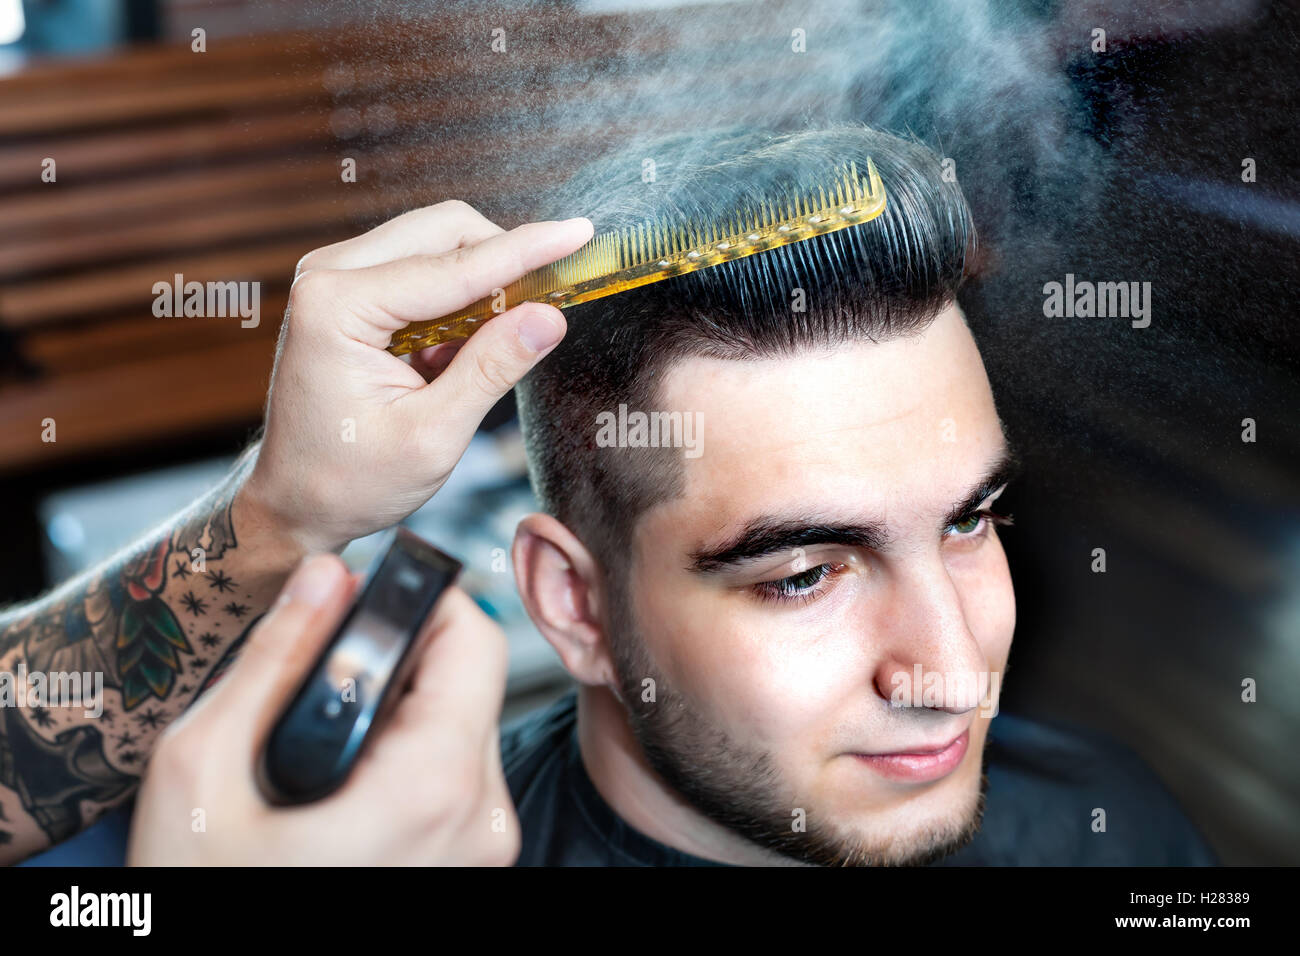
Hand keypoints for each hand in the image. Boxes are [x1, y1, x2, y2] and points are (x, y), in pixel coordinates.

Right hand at [127, 553, 518, 865]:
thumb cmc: (207, 889)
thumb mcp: (206, 765)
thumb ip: (275, 658)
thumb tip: (327, 575)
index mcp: (433, 785)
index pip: (476, 637)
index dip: (423, 597)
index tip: (367, 595)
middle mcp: (479, 819)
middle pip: (472, 680)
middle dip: (404, 654)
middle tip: (327, 668)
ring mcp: (480, 848)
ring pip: (466, 724)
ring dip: (406, 705)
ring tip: (328, 734)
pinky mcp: (470, 862)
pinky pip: (459, 773)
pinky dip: (413, 751)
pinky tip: (347, 775)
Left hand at [243, 202, 592, 552]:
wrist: (294, 501)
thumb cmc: (349, 480)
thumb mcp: (433, 436)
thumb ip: (492, 369)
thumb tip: (550, 316)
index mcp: (336, 307)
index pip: (453, 266)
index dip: (525, 250)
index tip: (579, 233)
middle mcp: (328, 275)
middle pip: (445, 231)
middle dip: (505, 258)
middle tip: (552, 300)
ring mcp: (335, 276)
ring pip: (436, 242)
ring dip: (483, 279)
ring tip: (499, 342)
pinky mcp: (349, 288)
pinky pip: (422, 267)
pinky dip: (458, 296)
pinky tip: (460, 350)